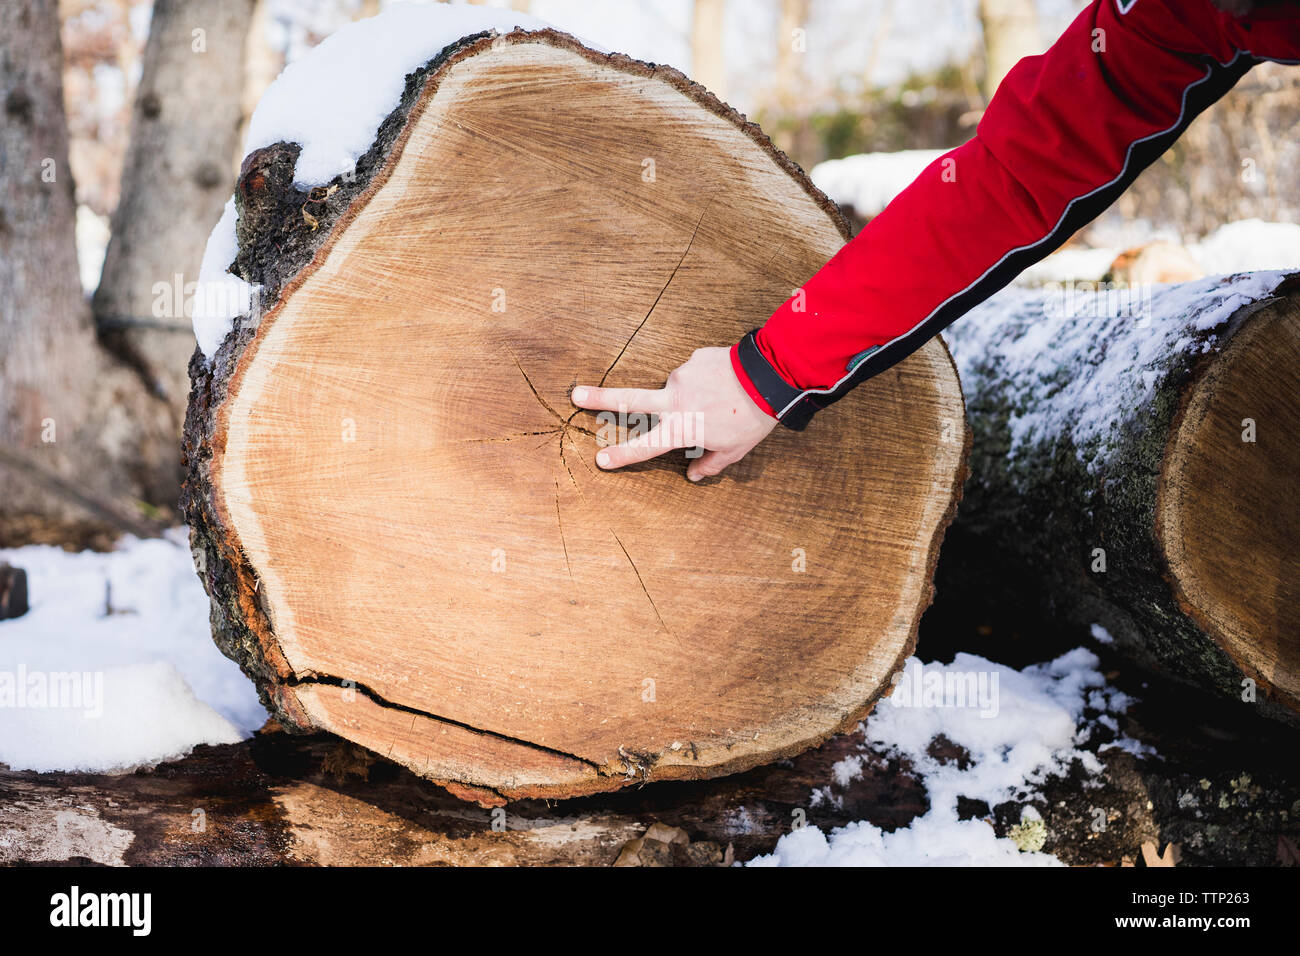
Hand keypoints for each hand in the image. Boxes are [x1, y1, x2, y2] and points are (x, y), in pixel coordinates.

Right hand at [571, 346, 777, 480]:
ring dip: (691, 395)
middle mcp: (674, 401)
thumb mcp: (734, 450)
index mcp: (681, 428)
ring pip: (675, 389)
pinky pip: (693, 373)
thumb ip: (710, 464)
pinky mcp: (692, 359)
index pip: (644, 447)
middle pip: (628, 400)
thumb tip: (694, 475)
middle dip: (599, 398)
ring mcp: (681, 377)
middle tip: (575, 394)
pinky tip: (722, 383)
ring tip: (720, 399)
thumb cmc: (752, 419)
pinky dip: (703, 380)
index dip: (621, 455)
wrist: (768, 377)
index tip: (600, 459)